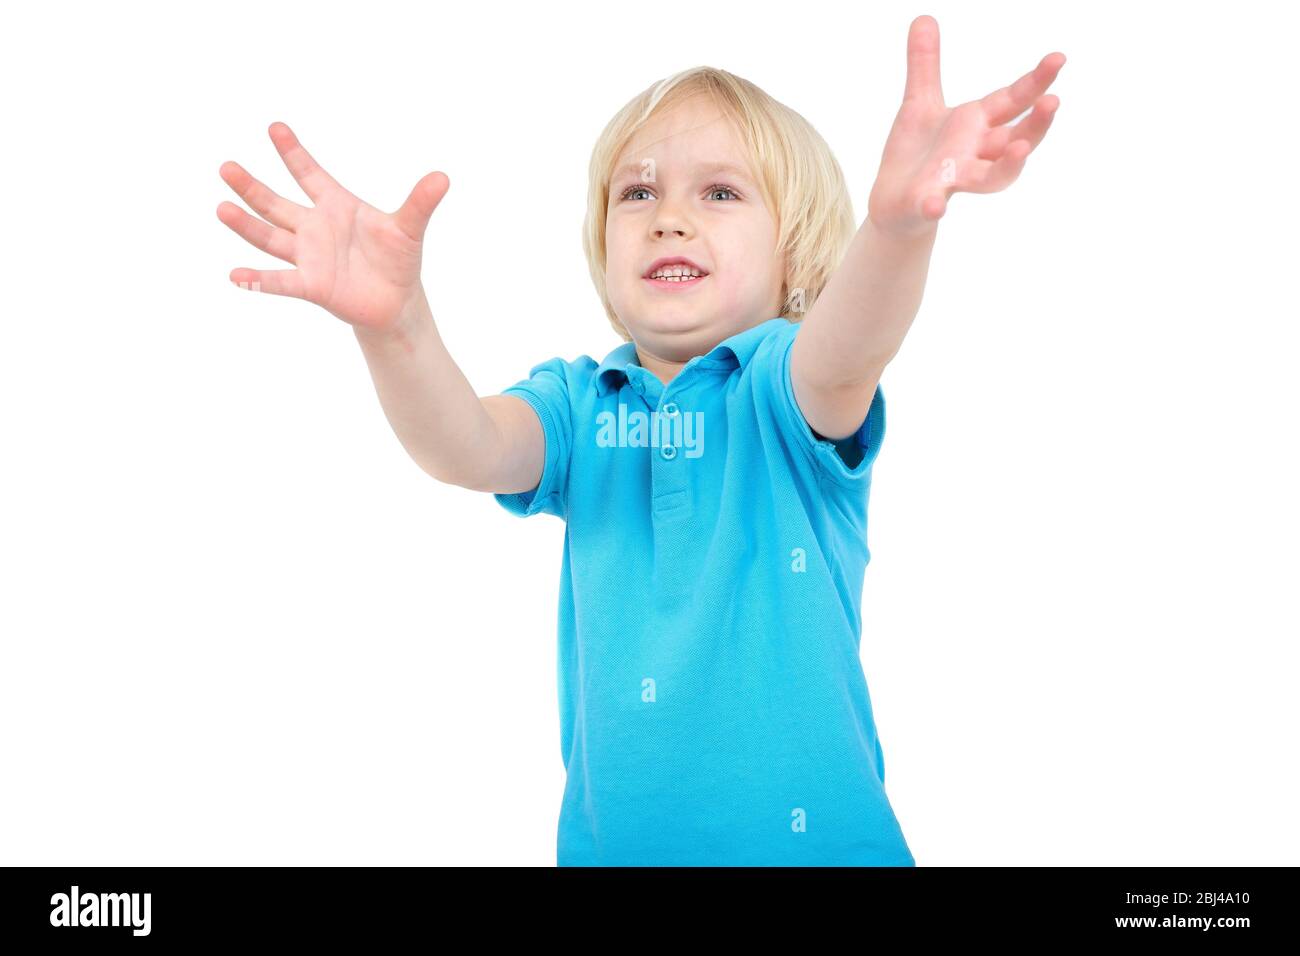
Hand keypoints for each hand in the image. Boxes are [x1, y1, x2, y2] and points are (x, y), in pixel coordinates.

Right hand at [217, 122, 447, 331]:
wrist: (396, 301)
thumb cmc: (398, 259)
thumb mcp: (409, 228)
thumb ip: (420, 203)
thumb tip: (444, 177)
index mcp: (336, 206)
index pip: (309, 174)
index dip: (293, 152)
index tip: (275, 127)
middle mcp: (315, 228)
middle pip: (276, 203)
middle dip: (251, 187)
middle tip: (226, 167)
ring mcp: (309, 256)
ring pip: (270, 237)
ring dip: (246, 225)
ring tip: (222, 209)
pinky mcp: (312, 285)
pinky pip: (281, 281)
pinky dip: (259, 280)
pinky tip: (236, 275)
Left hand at [867, 15, 1064, 238]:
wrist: (894, 204)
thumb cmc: (917, 154)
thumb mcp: (919, 103)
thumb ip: (924, 65)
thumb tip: (922, 17)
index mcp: (976, 125)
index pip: (1013, 101)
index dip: (1035, 81)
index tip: (1058, 59)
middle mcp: (974, 153)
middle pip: (1015, 140)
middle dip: (1036, 124)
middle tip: (1054, 102)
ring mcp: (953, 180)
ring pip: (991, 178)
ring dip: (1008, 166)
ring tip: (1021, 150)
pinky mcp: (926, 202)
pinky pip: (933, 206)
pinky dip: (934, 206)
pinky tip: (935, 206)